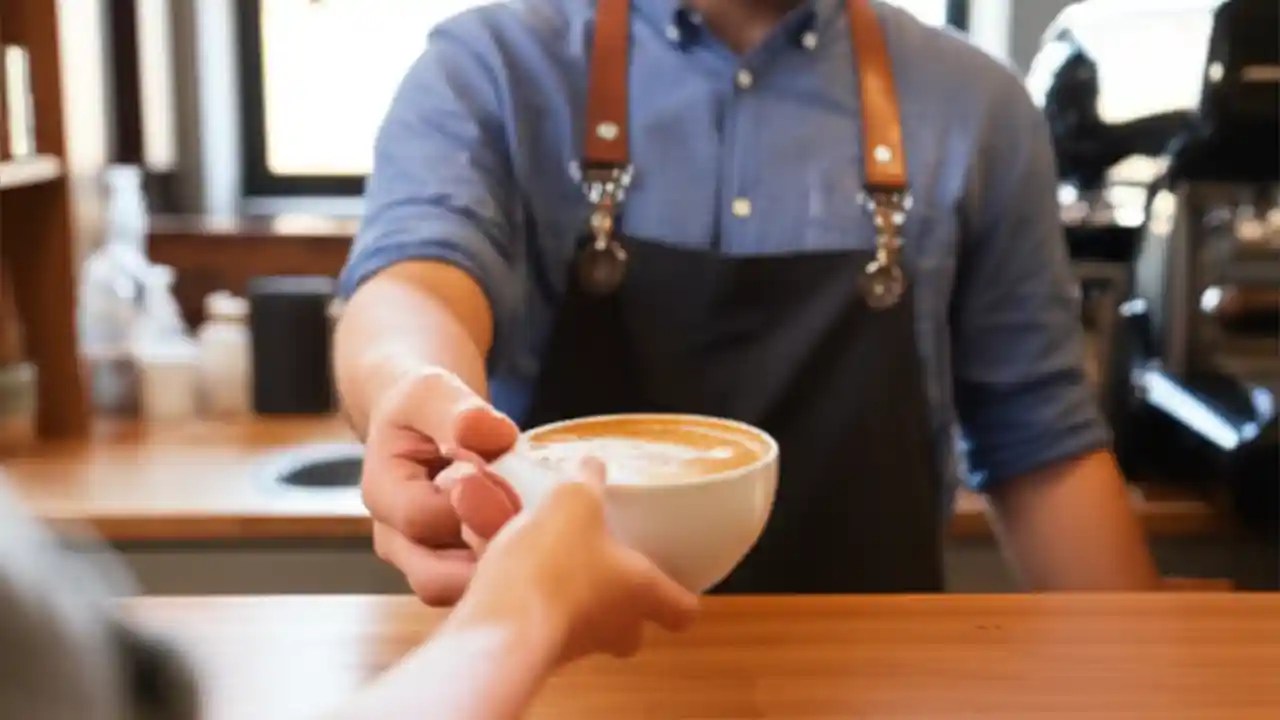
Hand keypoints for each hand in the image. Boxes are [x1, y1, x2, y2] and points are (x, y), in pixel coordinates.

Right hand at [361, 368, 520, 605]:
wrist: (418, 423)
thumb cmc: (421, 406)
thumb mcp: (431, 391)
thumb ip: (455, 410)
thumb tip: (490, 432)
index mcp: (382, 492)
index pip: (422, 518)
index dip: (470, 504)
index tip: (507, 480)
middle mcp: (395, 537)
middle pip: (433, 575)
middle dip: (486, 556)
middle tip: (531, 527)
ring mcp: (421, 560)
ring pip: (458, 592)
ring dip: (501, 572)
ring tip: (539, 539)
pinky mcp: (452, 568)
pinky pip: (478, 588)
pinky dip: (509, 573)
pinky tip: (540, 546)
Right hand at [453, 459, 699, 662]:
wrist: (501, 625)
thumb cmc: (557, 562)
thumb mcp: (574, 501)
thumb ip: (588, 481)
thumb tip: (593, 465)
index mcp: (641, 591)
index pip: (683, 611)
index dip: (681, 598)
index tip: (674, 582)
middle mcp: (616, 628)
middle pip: (633, 629)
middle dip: (623, 606)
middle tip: (608, 573)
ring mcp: (576, 647)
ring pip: (588, 630)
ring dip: (576, 604)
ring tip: (551, 566)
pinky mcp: (536, 654)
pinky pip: (545, 627)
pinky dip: (535, 606)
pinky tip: (513, 577)